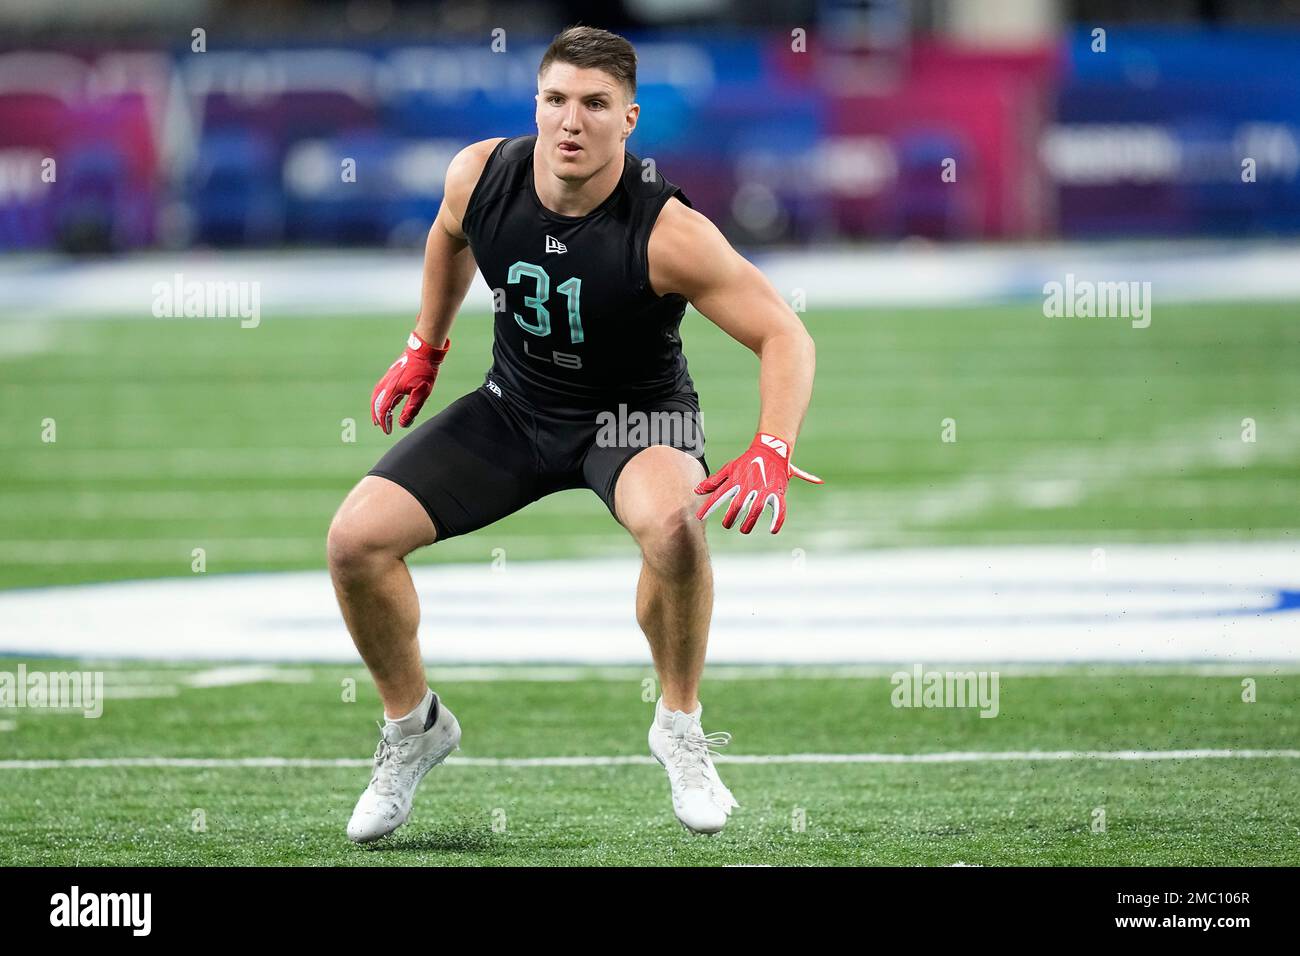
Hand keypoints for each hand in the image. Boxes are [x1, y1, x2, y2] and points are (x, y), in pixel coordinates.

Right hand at [371, 331, 449, 433]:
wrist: (423, 350)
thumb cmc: (424, 371)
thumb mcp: (421, 392)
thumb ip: (411, 409)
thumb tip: (403, 424)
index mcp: (392, 389)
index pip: (384, 410)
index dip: (385, 422)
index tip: (388, 431)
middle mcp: (386, 384)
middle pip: (376, 403)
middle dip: (377, 416)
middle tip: (379, 426)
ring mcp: (387, 378)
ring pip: (376, 396)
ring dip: (376, 407)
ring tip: (378, 416)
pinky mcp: (391, 374)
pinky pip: (380, 389)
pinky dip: (379, 398)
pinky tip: (386, 401)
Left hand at [694, 432, 821, 533]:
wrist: (771, 450)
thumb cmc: (746, 462)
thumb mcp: (729, 469)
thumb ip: (713, 481)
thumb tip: (696, 491)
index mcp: (736, 480)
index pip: (719, 495)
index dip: (708, 507)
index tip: (699, 517)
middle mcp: (749, 486)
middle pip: (738, 506)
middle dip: (730, 518)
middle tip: (727, 525)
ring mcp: (764, 489)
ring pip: (756, 510)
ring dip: (749, 522)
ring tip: (744, 529)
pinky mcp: (777, 492)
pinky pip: (779, 508)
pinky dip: (777, 520)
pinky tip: (772, 530)